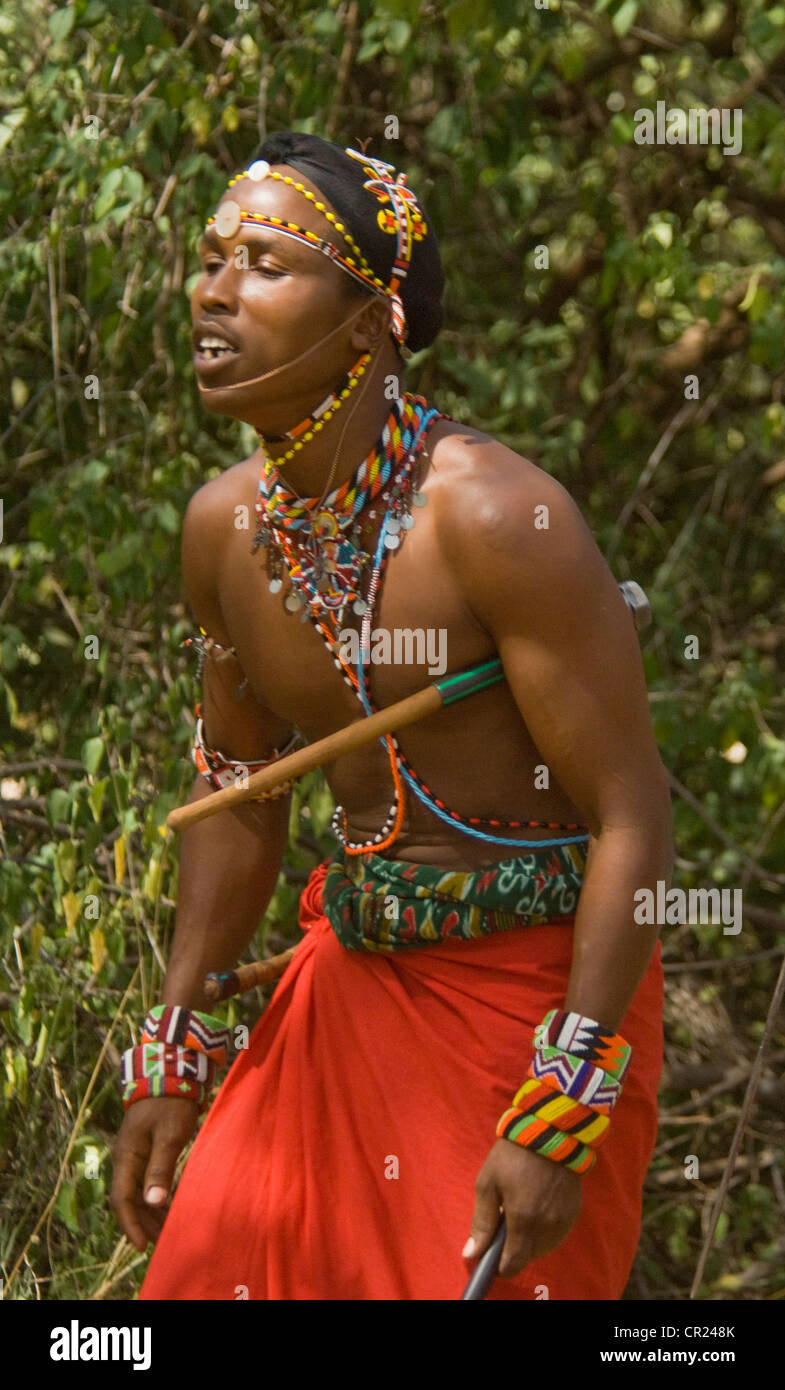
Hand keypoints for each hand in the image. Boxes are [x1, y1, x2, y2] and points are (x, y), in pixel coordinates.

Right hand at [110, 1097, 199, 1251]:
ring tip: (165, 1231)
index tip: (141, 1246)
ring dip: (150, 1212)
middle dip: (142, 1223)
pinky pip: (146, 1180)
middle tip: (159, 1244)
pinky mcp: (147, 1149)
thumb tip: (152, 1202)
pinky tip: (168, 1206)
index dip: (131, 1224)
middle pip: (129, 1199)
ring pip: (138, 1192)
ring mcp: (135, 1154)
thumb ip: (160, 1168)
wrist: (170, 1074)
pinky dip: (156, 1196)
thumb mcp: (168, 1136)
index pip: (122, 1199)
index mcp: (126, 1156)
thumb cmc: (170, 1104)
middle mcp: (126, 1158)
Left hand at [463, 1139, 582, 1277]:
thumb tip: (471, 1254)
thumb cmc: (512, 1155)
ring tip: (522, 1214)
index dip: (500, 1265)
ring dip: (531, 1240)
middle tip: (505, 1224)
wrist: (549, 1130)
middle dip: (515, 1249)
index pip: (513, 1264)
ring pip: (544, 1247)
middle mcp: (547, 1227)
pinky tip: (537, 1210)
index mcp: (523, 1221)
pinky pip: (557, 1234)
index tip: (492, 1256)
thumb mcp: (488, 1183)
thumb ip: (482, 1222)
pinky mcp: (574, 1212)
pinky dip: (545, 1230)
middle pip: (528, 1257)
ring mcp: (563, 1220)